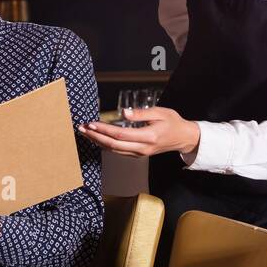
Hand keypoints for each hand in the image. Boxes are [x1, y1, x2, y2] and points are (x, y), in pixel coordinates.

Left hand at [79, 107, 200, 157]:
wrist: (184, 138)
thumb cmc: (173, 123)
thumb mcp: (160, 112)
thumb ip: (141, 113)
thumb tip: (123, 113)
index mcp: (148, 137)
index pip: (121, 134)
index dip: (104, 130)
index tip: (92, 123)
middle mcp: (143, 148)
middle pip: (113, 145)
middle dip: (96, 137)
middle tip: (82, 129)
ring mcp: (140, 153)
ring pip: (114, 150)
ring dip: (98, 142)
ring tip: (86, 133)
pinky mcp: (138, 154)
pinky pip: (118, 151)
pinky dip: (106, 145)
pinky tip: (97, 139)